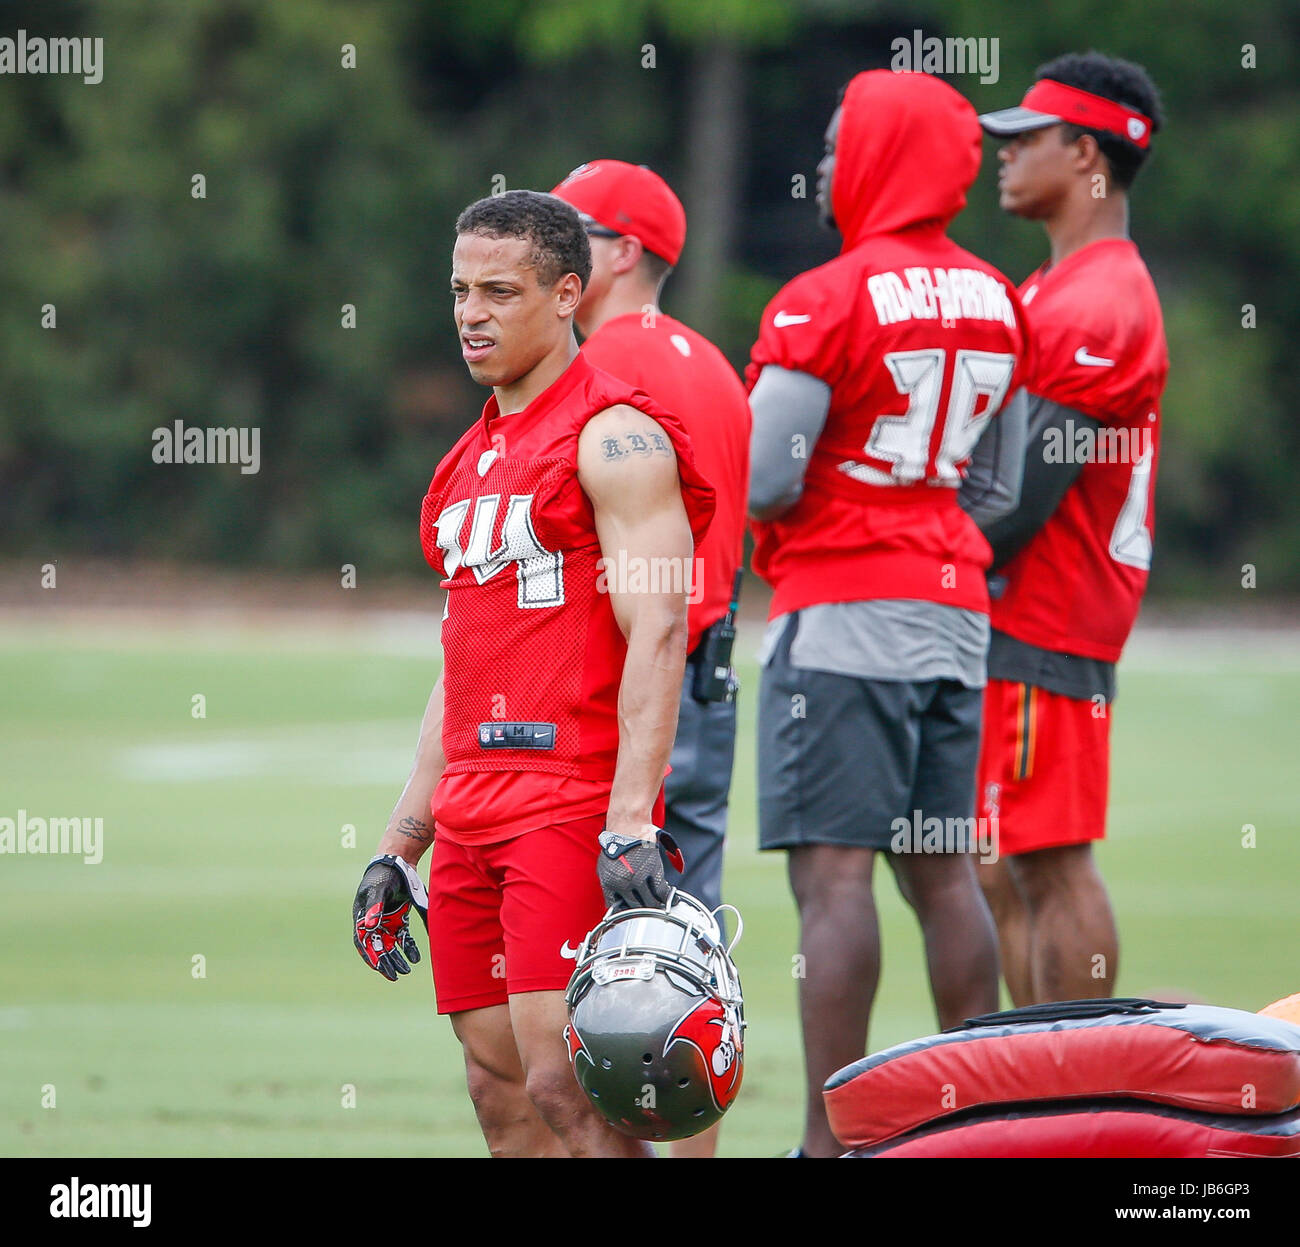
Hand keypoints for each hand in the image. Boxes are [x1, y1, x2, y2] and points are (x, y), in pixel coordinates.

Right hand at [352, 855, 429, 981]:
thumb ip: (375, 907)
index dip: (371, 956)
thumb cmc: (385, 874)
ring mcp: (386, 919)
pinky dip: (409, 947)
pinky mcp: (399, 917)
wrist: (399, 859)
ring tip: (407, 970)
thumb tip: (369, 927)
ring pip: (391, 944)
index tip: (380, 968)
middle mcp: (373, 921)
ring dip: (397, 957)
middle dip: (386, 962)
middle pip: (378, 946)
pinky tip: (416, 957)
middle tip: (396, 975)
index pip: (364, 941)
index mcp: (363, 916)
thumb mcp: (379, 889)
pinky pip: (403, 936)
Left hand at [596, 827, 683, 910]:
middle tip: (647, 912)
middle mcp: (624, 883)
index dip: (623, 913)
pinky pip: (661, 891)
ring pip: (650, 902)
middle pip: (635, 907)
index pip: (616, 907)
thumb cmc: (616, 846)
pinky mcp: (653, 870)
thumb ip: (609, 886)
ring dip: (655, 906)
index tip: (629, 915)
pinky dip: (667, 897)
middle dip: (641, 911)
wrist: (628, 828)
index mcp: (609, 883)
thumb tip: (614, 904)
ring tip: (659, 908)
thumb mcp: (604, 868)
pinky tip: (671, 900)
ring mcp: (639, 878)